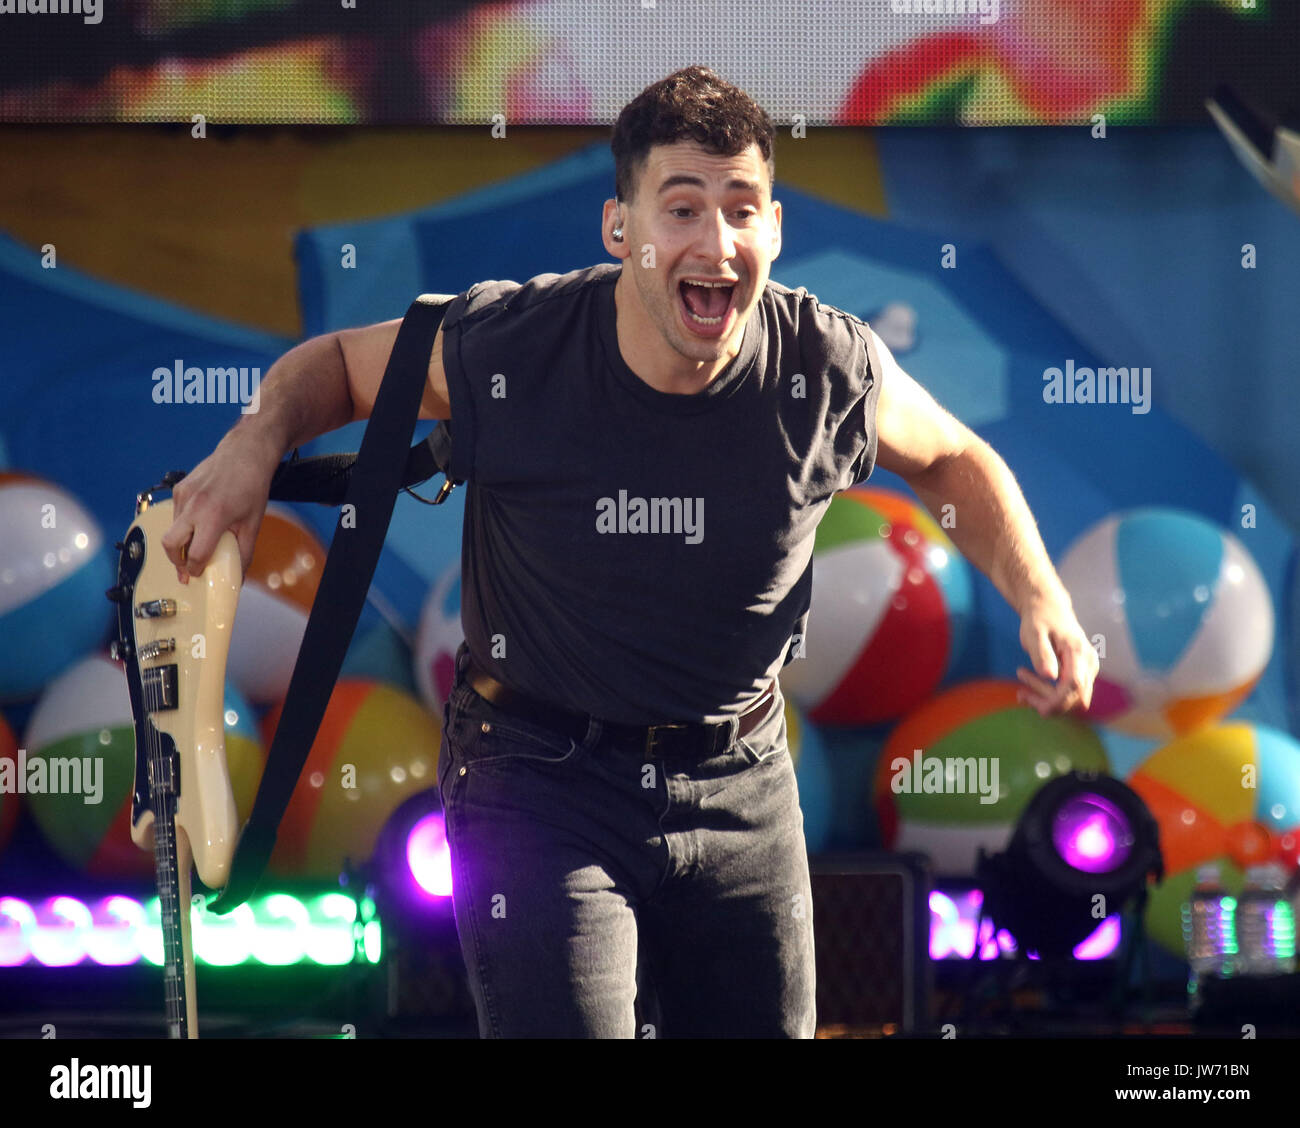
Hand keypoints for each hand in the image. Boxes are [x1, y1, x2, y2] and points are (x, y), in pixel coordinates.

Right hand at [160, 428, 279, 584]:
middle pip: (170, 544)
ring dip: (180, 543)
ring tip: (196, 547)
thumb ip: (244, 552)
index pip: (194, 554)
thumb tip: (238, 575)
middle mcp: (194, 505)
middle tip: (186, 570)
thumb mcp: (254, 523)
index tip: (197, 574)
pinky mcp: (180, 488)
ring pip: (171, 529)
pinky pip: (176, 514)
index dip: (195, 569)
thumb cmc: (252, 485)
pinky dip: (183, 525)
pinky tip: (199, 524)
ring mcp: (183, 495)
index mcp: (213, 516)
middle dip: (176, 561)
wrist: (245, 453)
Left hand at [1015, 591, 1098, 716]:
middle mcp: (1089, 664)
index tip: (1027, 697)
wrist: (1050, 608)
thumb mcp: (1034, 633)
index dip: (1055, 700)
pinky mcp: (1083, 674)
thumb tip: (1050, 676)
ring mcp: (1089, 670)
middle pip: (1075, 698)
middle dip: (1048, 703)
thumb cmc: (1039, 619)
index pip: (1074, 686)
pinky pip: (1071, 695)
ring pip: (1074, 700)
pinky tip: (1031, 692)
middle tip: (1021, 694)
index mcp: (1079, 653)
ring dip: (1048, 701)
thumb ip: (1042, 653)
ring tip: (1022, 693)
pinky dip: (1052, 698)